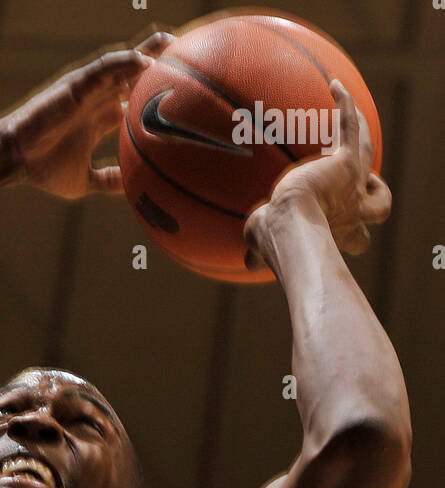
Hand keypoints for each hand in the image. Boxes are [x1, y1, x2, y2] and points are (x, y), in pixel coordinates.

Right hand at [1, 31, 172, 199]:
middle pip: (133, 75)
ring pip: (122, 64)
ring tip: (172, 41)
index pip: (133, 99)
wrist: (16, 161)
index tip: (182, 94)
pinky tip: (145, 60)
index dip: (156, 94)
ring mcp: (87, 90)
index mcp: (99, 118)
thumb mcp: (85, 181)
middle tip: (187, 55)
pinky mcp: (76, 85)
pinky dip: (124, 62)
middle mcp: (96, 99)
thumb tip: (132, 190)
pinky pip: (104, 68)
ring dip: (146, 51)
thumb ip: (109, 180)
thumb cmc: (44, 170)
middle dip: (158, 63)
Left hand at [245, 81, 390, 268]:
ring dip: (362, 135)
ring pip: (368, 154)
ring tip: (352, 118)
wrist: (288, 224)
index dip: (357, 232)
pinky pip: (350, 126)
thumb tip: (247, 261)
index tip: (344, 226)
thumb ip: (259, 251)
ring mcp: (352, 182)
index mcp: (338, 233)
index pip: (359, 238)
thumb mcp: (265, 245)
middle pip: (379, 206)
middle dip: (377, 194)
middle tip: (365, 182)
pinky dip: (345, 105)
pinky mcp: (346, 160)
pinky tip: (334, 86)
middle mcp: (352, 211)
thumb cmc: (276, 239)